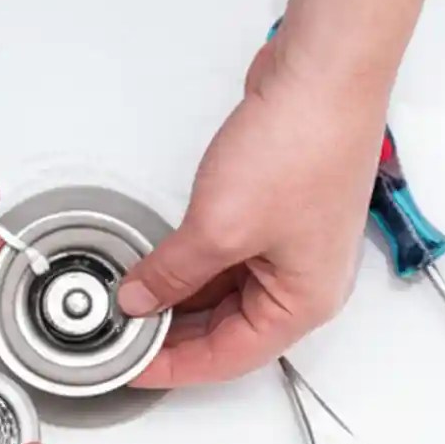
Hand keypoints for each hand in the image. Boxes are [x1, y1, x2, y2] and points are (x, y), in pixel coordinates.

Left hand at [116, 36, 389, 386]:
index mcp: (303, 302)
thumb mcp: (218, 228)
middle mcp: (302, 281)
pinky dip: (189, 265)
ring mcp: (289, 246)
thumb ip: (172, 273)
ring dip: (177, 297)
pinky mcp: (273, 212)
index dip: (172, 368)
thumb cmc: (303, 145)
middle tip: (121, 337)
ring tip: (130, 301)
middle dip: (171, 335)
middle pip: (226, 330)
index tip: (130, 367)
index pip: (226, 359)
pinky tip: (156, 264)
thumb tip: (139, 298)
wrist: (323, 75)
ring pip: (222, 293)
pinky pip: (224, 257)